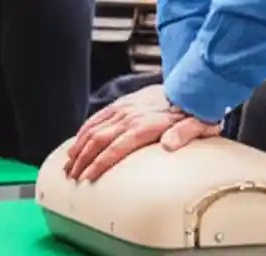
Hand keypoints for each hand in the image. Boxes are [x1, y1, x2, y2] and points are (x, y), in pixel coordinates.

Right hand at [65, 102, 220, 181]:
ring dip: (78, 147)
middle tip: (71, 177)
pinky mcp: (121, 103)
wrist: (190, 86)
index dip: (99, 164)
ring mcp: (123, 109)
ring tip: (67, 164)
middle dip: (82, 160)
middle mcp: (130, 116)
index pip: (116, 148)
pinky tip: (76, 142)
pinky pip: (97, 117)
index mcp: (145, 125)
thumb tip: (168, 146)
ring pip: (93, 129)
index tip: (87, 178)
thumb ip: (184, 134)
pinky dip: (83, 130)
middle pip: (98, 140)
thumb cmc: (195, 111)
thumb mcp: (198, 124)